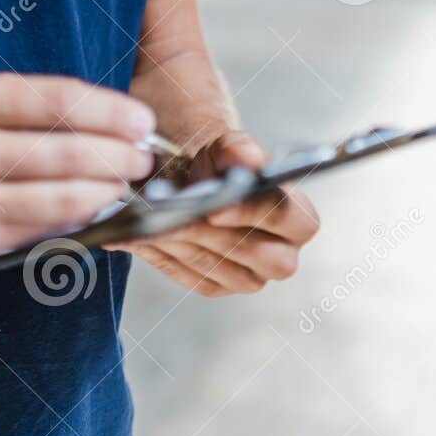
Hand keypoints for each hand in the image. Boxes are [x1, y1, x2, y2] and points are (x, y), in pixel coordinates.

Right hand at [0, 75, 156, 263]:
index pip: (56, 100)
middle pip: (66, 151)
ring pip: (61, 197)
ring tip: (127, 182)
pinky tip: (95, 208)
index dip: (109, 110)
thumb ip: (24, 110)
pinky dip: (77, 218)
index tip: (141, 118)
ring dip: (107, 191)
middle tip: (145, 153)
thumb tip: (103, 123)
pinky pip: (41, 229)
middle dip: (119, 154)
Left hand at [104, 127, 319, 295]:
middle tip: (170, 216)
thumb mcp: (226, 148)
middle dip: (208, 233)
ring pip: (216, 267)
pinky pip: (190, 277)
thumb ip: (239, 150)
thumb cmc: (218, 166)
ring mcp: (250, 278)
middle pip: (253, 253)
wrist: (194, 182)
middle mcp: (282, 256)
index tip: (215, 209)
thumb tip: (250, 161)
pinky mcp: (217, 287)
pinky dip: (162, 256)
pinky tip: (138, 236)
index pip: (294, 222)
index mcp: (298, 219)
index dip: (256, 215)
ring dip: (179, 244)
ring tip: (146, 222)